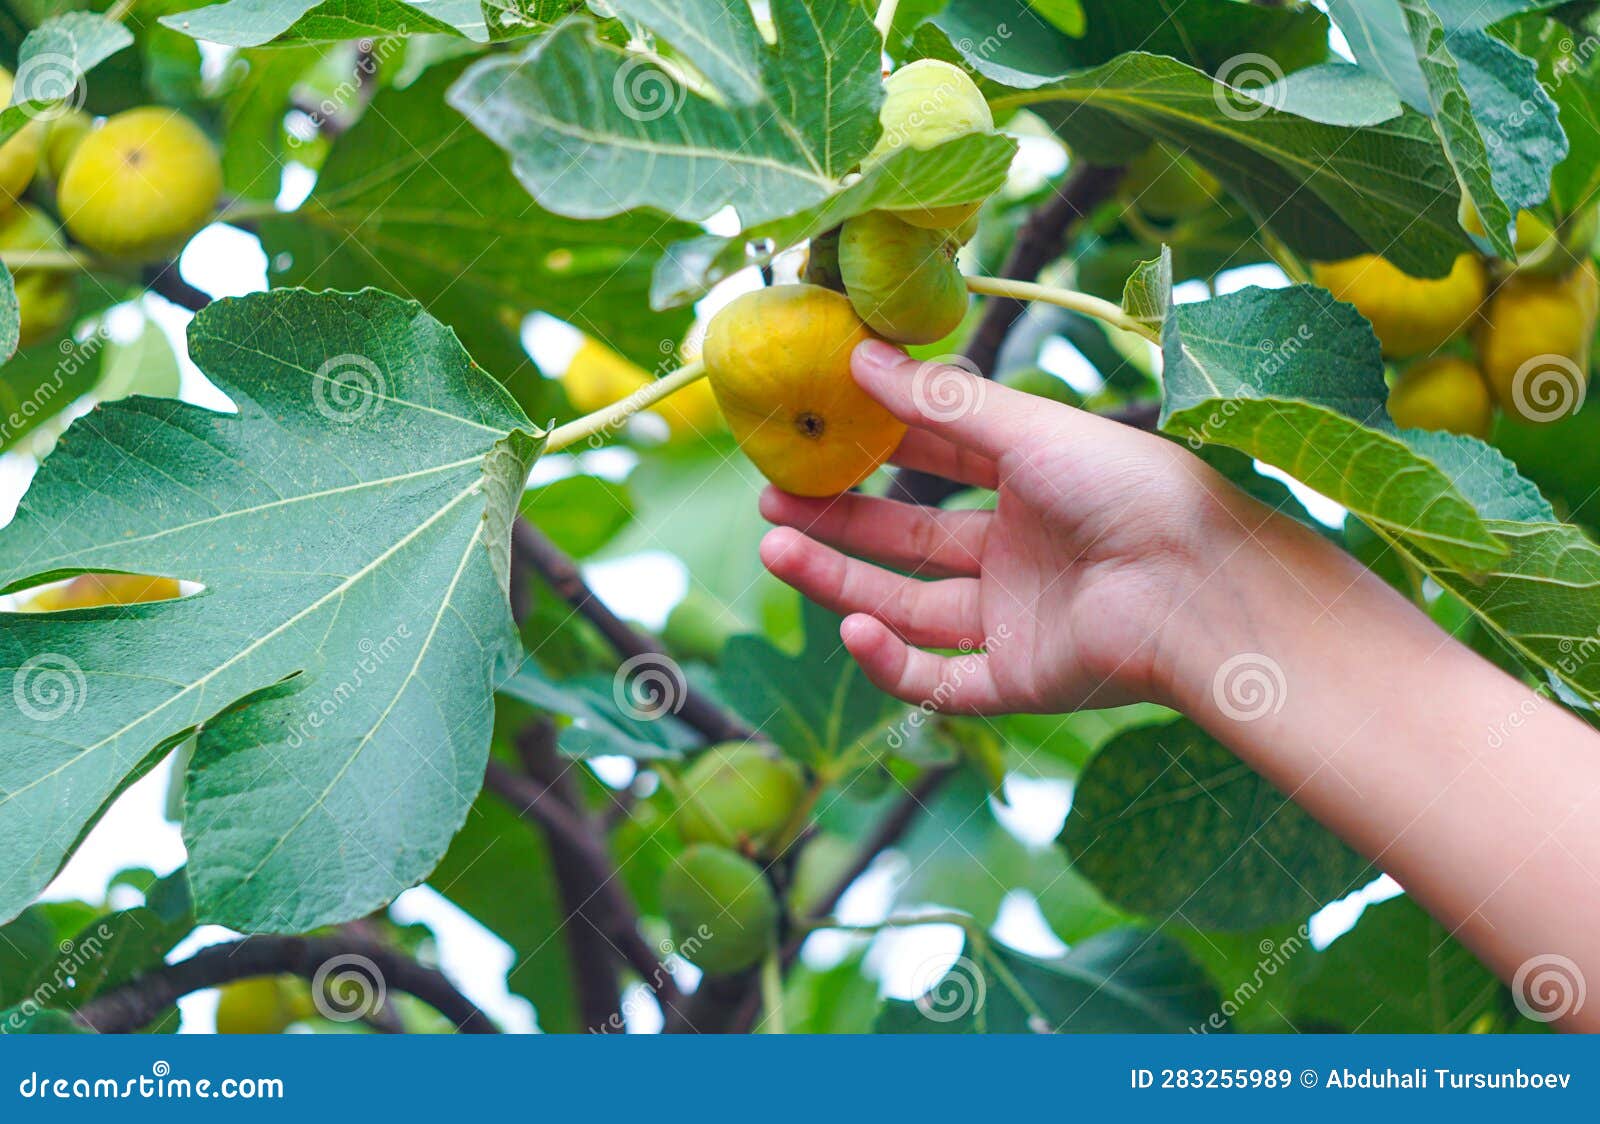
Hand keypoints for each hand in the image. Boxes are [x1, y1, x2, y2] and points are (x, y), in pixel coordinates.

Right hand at [759, 339, 1265, 714]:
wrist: (1199, 586)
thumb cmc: (1132, 489)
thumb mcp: (1030, 429)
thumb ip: (941, 403)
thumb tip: (857, 354)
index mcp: (1034, 488)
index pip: (937, 468)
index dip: (874, 453)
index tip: (811, 432)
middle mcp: (1020, 556)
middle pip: (909, 544)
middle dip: (838, 523)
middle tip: (769, 501)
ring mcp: (1017, 621)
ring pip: (908, 610)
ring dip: (840, 584)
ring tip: (774, 550)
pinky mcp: (1019, 682)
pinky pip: (939, 681)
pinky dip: (890, 663)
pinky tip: (849, 630)